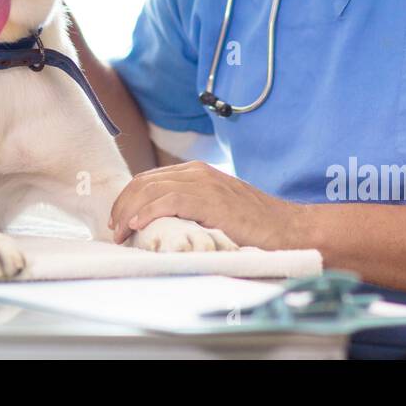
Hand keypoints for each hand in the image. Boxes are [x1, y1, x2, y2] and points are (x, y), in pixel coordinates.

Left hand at [108, 160, 299, 248]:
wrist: (290, 230)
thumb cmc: (255, 227)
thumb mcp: (216, 210)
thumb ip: (191, 209)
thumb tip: (159, 225)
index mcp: (196, 172)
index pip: (149, 179)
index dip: (128, 199)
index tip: (119, 222)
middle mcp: (197, 172)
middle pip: (144, 182)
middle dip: (122, 205)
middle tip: (115, 231)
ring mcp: (204, 183)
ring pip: (151, 189)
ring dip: (129, 212)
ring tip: (121, 233)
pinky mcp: (211, 199)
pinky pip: (169, 200)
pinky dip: (148, 212)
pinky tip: (138, 225)